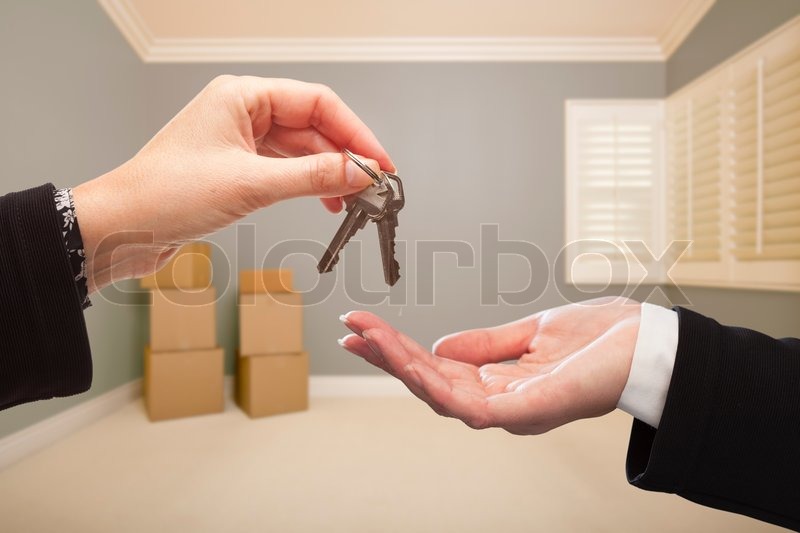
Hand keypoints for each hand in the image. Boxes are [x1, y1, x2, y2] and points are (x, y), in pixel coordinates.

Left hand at [72, 76, 393, 291]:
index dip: (354, 133)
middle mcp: (243, 113)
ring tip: (354, 199)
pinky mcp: (238, 169)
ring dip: (329, 174)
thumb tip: (358, 172)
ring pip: (301, 151)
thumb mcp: (250, 184)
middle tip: (373, 185)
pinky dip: (309, 185)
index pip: (317, 103)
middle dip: (345, 156)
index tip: (378, 162)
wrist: (122, 227)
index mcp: (242, 96)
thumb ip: (312, 177)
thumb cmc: (165, 194)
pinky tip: (326, 202)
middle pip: (312, 126)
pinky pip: (286, 170)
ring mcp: (240, 141)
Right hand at [339, 297, 640, 434]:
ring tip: (368, 337)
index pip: (437, 369)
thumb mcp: (530, 332)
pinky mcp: (526, 412)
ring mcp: (511, 411)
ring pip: (440, 395)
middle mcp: (500, 402)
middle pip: (429, 383)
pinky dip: (434, 384)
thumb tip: (442, 345)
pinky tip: (409, 364)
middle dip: (388, 356)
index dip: (399, 350)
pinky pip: (469, 405)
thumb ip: (486, 343)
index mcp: (499, 382)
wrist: (651, 342)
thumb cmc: (601, 339)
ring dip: (401, 366)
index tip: (365, 326)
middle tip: (352, 330)